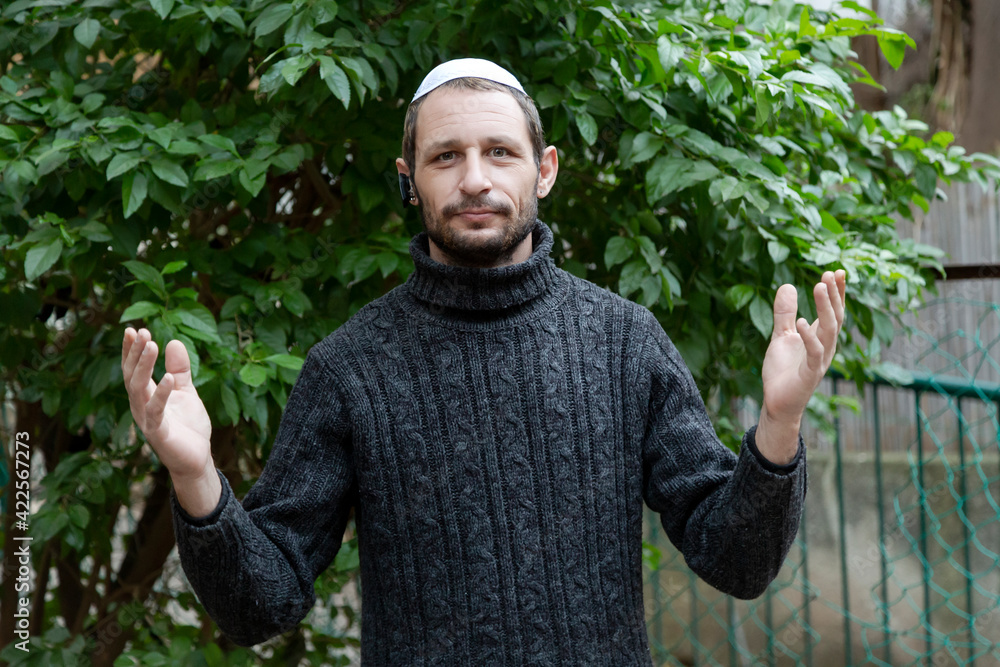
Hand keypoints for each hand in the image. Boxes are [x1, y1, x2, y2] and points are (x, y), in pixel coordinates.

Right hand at [122, 327, 219, 515]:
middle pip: (131, 376)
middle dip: (135, 353)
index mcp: (145, 396)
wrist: (197, 457)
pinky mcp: (159, 433)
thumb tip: (173, 341)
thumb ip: (179, 370)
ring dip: (143, 366)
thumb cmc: (187, 426)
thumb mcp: (185, 391)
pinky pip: (156, 411)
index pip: (133, 369)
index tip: (132, 329)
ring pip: (137, 390)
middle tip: (140, 331)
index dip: (131, 350)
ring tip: (152, 345)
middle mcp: (140, 406)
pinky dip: (161, 393)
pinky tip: (168, 377)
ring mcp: (147, 420)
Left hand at [756, 270, 845, 461]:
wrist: (776, 402)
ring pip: (829, 331)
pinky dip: (809, 337)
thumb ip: (784, 314)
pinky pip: (814, 353)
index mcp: (820, 338)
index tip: (837, 271)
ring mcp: (820, 360)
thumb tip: (788, 285)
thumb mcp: (781, 336)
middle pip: (835, 317)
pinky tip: (802, 322)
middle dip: (834, 295)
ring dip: (826, 309)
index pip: (833, 311)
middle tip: (829, 274)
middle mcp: (825, 347)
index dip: (836, 292)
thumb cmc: (783, 371)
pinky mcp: (810, 374)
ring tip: (819, 287)